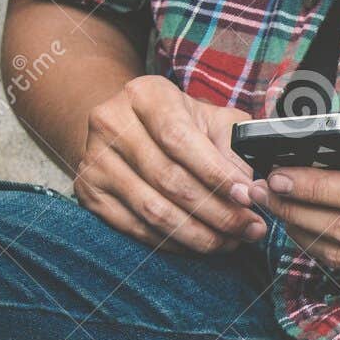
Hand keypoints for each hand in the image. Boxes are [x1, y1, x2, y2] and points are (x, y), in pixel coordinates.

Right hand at [75, 75, 264, 252]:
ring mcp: (95, 160)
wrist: (130, 127)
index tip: (247, 196)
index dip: (215, 172)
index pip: (180, 139)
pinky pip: (136, 227)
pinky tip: (202, 244)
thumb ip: (233, 144)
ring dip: (199, 233)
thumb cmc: (182, 123)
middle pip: (168, 179)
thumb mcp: (211, 118)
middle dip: (217, 211)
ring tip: (233, 241)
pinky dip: (174, 242)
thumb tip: (249, 185)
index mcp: (145, 96)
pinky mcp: (89, 192)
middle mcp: (112, 124)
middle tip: (250, 228)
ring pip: (152, 209)